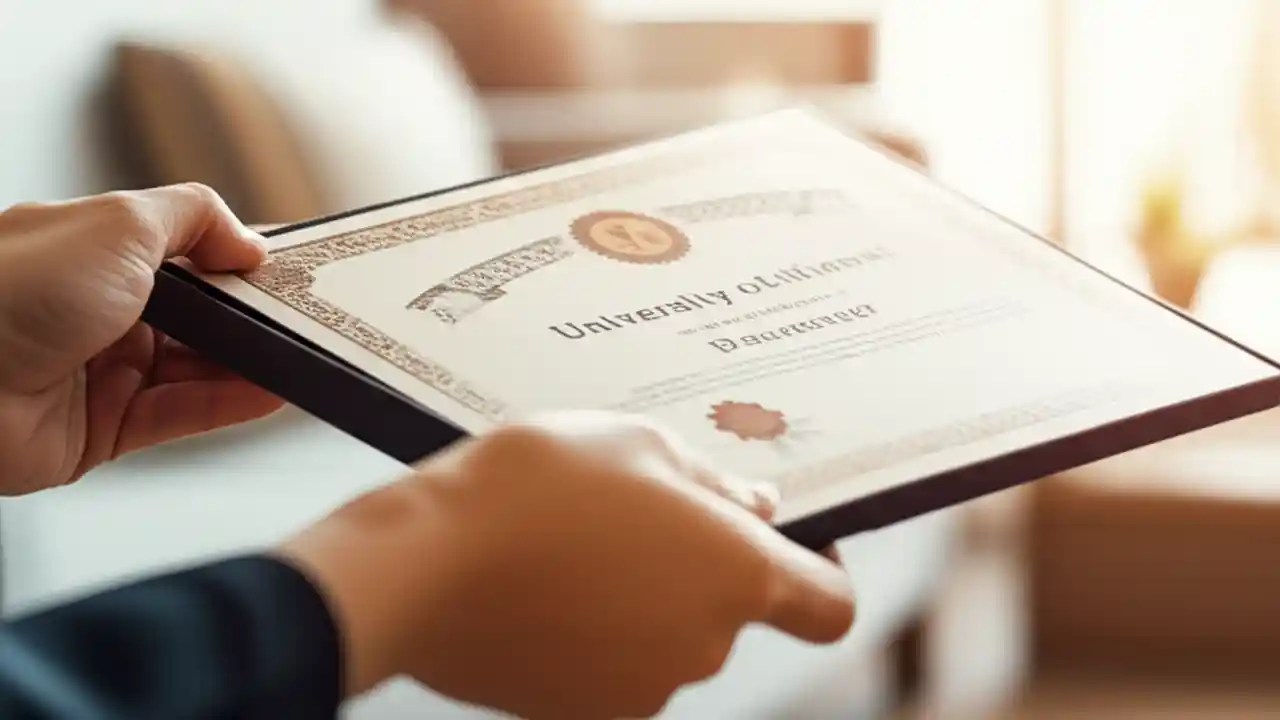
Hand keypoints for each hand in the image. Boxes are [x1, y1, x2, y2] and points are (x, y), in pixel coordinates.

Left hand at [0, 184, 283, 494]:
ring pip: (197, 366)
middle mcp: (98, 308)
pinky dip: (230, 403)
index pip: (185, 249)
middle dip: (252, 313)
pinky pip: (182, 414)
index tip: (292, 264)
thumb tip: (250, 240)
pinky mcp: (104, 429)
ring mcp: (101, 369)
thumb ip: (196, 218)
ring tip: (305, 355)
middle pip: (199, 312)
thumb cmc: (13, 289)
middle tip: (312, 315)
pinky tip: (273, 391)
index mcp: (94, 250)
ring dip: (250, 361)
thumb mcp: (120, 223)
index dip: (238, 254)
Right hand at [279, 412, 854, 719]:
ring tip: (574, 538)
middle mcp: (702, 646)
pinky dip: (595, 628)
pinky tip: (544, 583)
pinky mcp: (580, 711)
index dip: (822, 571)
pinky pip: (611, 662)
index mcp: (736, 575)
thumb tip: (756, 509)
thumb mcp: (637, 444)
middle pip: (730, 608)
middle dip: (698, 560)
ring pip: (667, 633)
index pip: (829, 605)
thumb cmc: (537, 483)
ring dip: (642, 592)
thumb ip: (714, 483)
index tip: (792, 539)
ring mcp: (640, 689)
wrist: (423, 564)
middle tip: (636, 505)